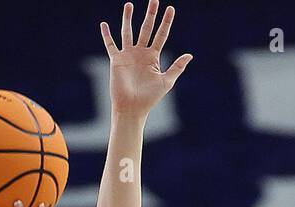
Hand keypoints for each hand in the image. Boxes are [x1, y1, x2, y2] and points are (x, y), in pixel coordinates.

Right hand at [100, 1, 192, 119]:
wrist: (132, 108)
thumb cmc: (150, 98)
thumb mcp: (166, 81)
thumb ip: (177, 67)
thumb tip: (190, 55)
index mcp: (153, 57)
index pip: (161, 34)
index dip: (166, 22)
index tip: (171, 8)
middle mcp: (141, 53)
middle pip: (146, 28)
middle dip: (151, 14)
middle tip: (154, 0)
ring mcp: (128, 55)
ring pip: (128, 32)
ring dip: (128, 18)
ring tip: (129, 4)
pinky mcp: (116, 60)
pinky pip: (110, 45)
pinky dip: (107, 35)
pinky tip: (104, 25)